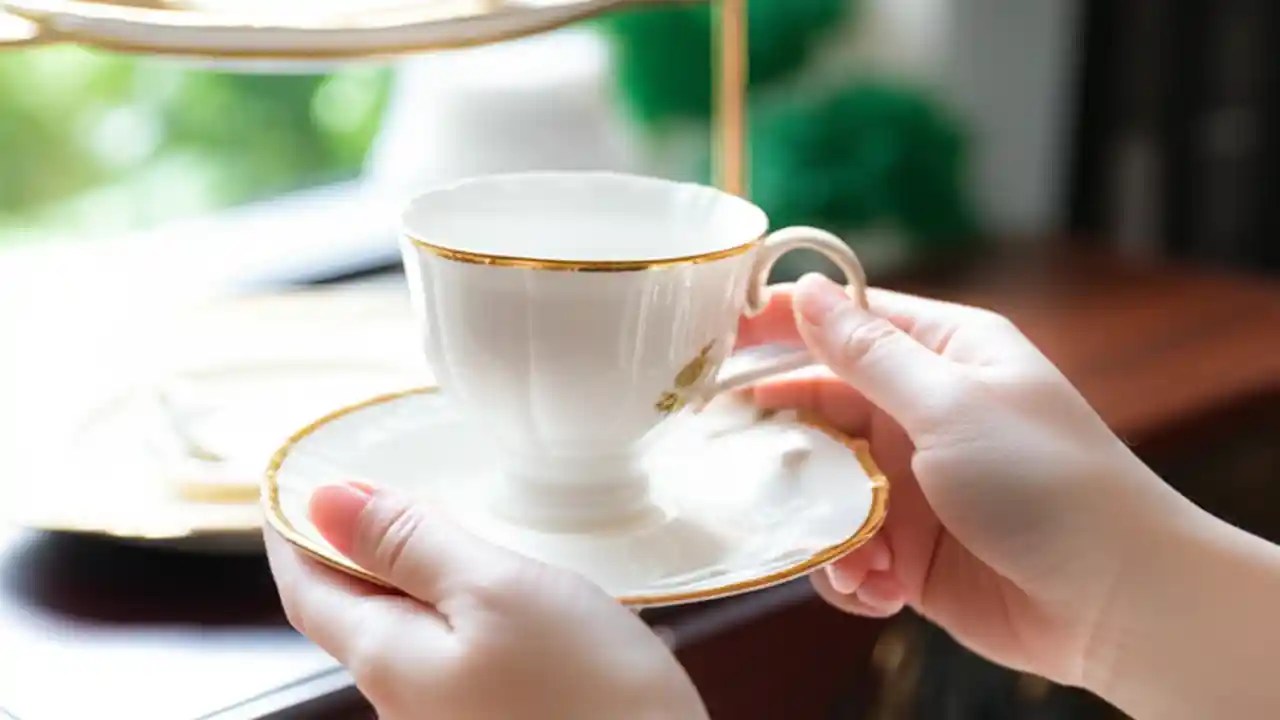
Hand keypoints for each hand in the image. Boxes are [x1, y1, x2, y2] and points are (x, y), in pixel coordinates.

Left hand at [266, 483, 705, 719]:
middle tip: (371, 485)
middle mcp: (406, 699)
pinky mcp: (502, 716)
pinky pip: (459, 654)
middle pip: (355, 611)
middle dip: (355, 549)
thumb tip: (325, 501)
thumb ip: (410, 544)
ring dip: (417, 575)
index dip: (292, 531)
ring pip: (411, 631)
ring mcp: (454, 715)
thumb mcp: (494, 590)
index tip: (293, 481)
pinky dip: (465, 607)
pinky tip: (508, 589)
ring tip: (448, 524)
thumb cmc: (587, 694)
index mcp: (388, 659)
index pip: (308, 587)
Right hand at [737, 274, 1192, 687]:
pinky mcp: (909, 549)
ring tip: (854, 556)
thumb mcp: (952, 405)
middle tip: (737, 457)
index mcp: (945, 356)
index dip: (784, 324)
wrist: (1114, 603)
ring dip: (824, 523)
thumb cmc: (1046, 483)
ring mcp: (913, 483)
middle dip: (786, 441)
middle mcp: (922, 413)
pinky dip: (851, 572)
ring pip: (825, 487)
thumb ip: (869, 355)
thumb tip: (807, 289)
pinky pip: (848, 550)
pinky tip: (880, 589)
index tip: (719, 335)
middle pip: (821, 408)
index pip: (848, 322)